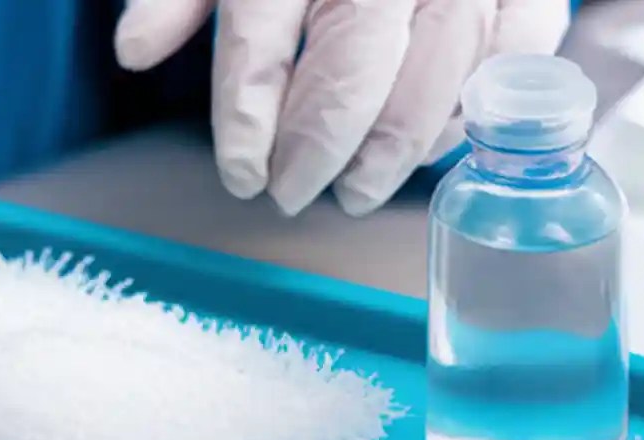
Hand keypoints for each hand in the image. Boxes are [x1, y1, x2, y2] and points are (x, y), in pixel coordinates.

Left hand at [116, 0, 570, 215]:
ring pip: (437, 74)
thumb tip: (133, 51)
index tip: (243, 175)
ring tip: (356, 193)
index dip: (248, 119)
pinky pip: (509, 55)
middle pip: (353, 68)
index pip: (261, 40)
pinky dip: (472, 107)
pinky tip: (431, 146)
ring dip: (394, 151)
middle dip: (319, 149)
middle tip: (292, 196)